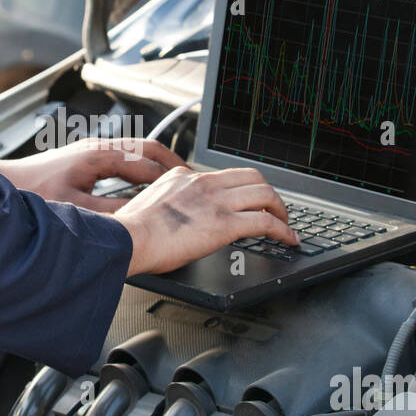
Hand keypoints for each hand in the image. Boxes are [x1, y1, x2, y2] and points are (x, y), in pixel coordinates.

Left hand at [0, 136, 181, 211]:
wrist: (2, 184)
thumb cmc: (30, 192)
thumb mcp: (75, 210)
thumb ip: (110, 214)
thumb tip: (137, 219)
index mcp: (100, 156)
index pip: (149, 166)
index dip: (173, 180)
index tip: (191, 191)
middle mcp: (99, 148)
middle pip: (148, 149)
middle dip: (173, 164)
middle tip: (194, 180)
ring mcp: (93, 151)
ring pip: (137, 150)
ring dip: (158, 165)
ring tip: (176, 181)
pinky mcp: (85, 158)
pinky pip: (125, 158)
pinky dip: (141, 169)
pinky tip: (143, 185)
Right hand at [113, 165, 298, 275]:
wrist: (127, 237)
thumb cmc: (130, 231)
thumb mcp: (147, 205)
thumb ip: (165, 204)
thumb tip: (171, 219)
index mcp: (183, 177)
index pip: (221, 176)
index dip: (239, 189)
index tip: (244, 201)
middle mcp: (203, 184)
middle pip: (251, 176)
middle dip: (268, 192)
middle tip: (274, 208)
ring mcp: (216, 202)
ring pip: (264, 194)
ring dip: (281, 210)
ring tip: (286, 224)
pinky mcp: (225, 223)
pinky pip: (265, 222)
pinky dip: (283, 230)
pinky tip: (288, 239)